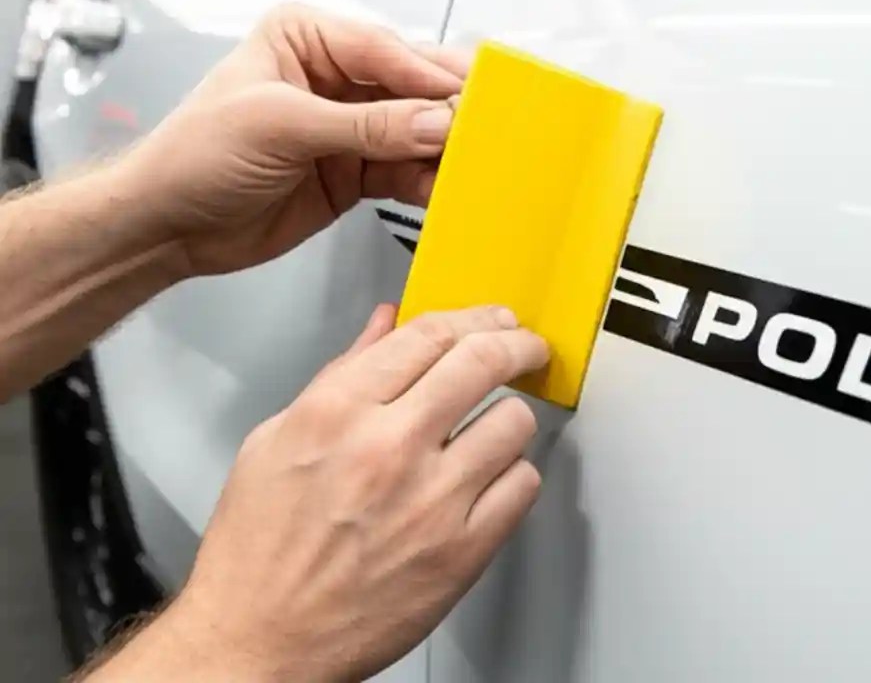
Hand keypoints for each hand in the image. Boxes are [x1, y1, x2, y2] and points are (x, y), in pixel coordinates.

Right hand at [91, 305, 547, 680]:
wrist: (258, 640)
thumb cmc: (259, 551)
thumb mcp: (276, 440)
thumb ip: (341, 375)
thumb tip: (386, 328)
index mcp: (337, 412)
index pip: (429, 333)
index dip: (473, 316)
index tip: (492, 320)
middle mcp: (388, 447)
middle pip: (482, 362)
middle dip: (516, 344)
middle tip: (524, 348)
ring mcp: (430, 499)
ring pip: (514, 422)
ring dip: (510, 418)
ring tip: (492, 430)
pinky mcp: (461, 550)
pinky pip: (522, 486)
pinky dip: (514, 476)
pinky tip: (490, 480)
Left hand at [119, 4, 467, 275]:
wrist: (168, 226)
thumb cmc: (194, 156)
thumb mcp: (280, 128)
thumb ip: (366, 127)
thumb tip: (435, 123)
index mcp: (307, 38)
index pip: (385, 50)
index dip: (429, 78)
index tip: (468, 102)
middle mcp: (334, 77)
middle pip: (410, 87)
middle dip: (448, 109)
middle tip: (489, 129)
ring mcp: (349, 127)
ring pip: (416, 132)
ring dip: (445, 150)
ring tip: (477, 164)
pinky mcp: (355, 172)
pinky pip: (406, 171)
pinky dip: (429, 182)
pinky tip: (448, 189)